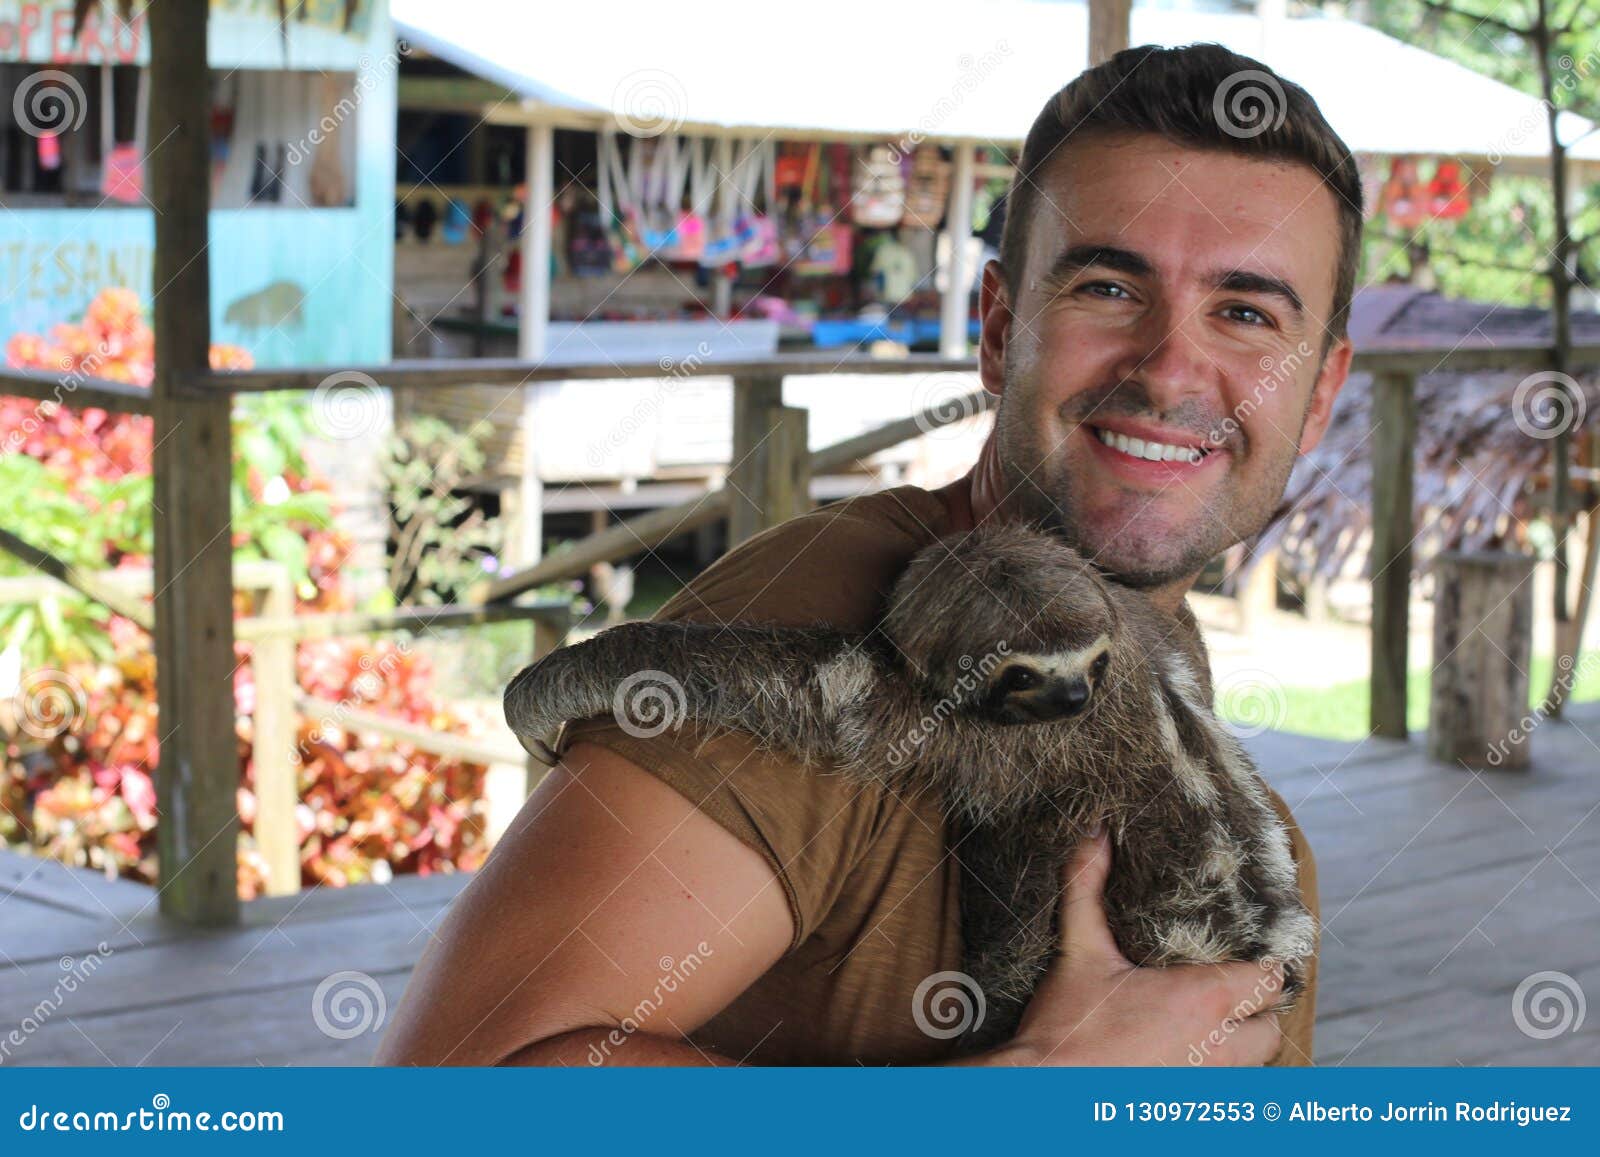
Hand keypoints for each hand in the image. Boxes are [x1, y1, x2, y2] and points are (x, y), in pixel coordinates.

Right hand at [998, 828, 1285, 1065]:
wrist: (1045, 1091)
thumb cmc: (1067, 1028)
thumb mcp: (1080, 951)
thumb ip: (1087, 887)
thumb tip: (1095, 835)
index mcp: (1202, 1003)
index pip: (1270, 982)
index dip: (1267, 965)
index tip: (1254, 952)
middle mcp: (1216, 1049)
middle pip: (1271, 1029)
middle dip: (1258, 1008)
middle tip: (1234, 987)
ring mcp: (1205, 1084)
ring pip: (1252, 1064)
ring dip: (1241, 1042)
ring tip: (1214, 1022)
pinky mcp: (1189, 1106)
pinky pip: (1224, 1088)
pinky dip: (1217, 1070)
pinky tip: (1188, 1055)